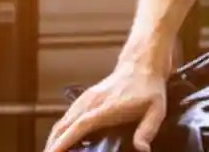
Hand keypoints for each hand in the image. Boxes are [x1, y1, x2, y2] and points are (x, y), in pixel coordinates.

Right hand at [43, 64, 167, 151]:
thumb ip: (148, 129)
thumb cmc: (149, 87)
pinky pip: (67, 117)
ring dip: (54, 138)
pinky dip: (60, 131)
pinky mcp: (85, 99)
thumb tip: (142, 149)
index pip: (80, 126)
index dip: (64, 142)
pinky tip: (61, 141)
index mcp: (107, 107)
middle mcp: (91, 102)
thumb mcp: (156, 109)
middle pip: (63, 126)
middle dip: (53, 144)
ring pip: (62, 122)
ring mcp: (86, 100)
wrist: (142, 64)